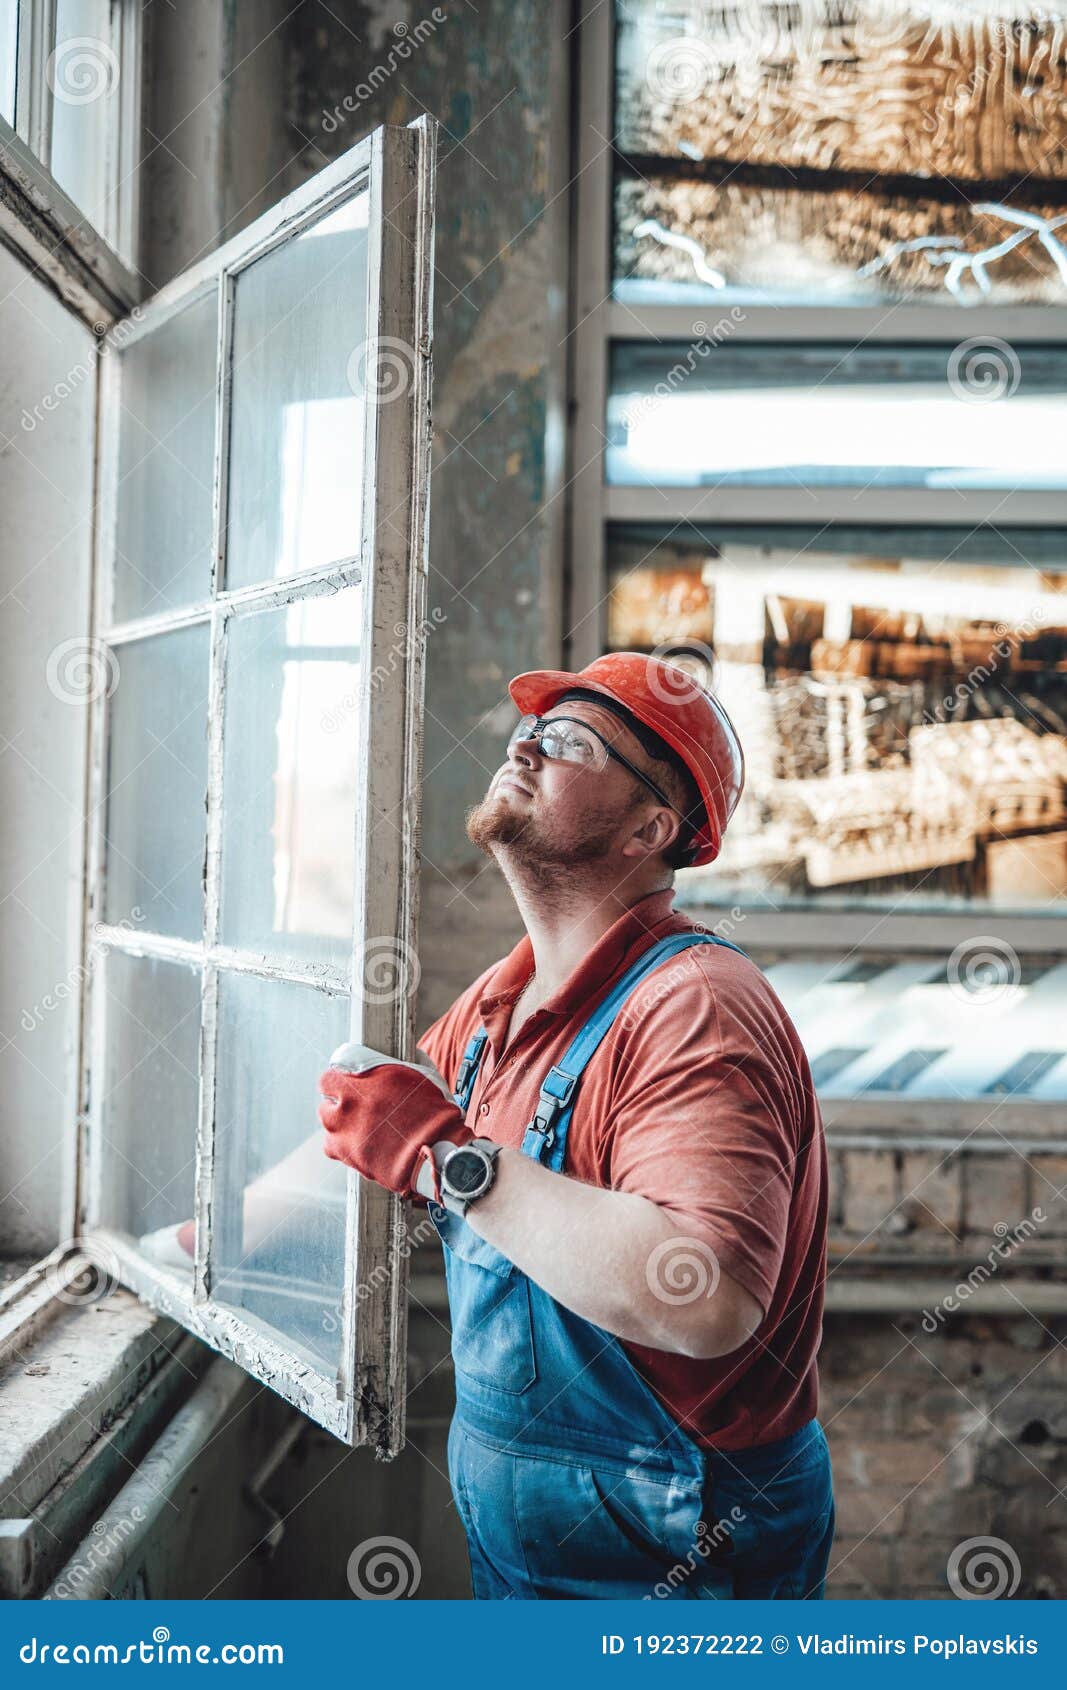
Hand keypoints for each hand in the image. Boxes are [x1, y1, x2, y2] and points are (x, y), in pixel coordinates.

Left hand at [318, 1061, 471, 1199]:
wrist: (436, 1152)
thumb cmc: (430, 1112)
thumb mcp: (414, 1074)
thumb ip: (390, 1065)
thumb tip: (385, 1057)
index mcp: (356, 1086)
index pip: (329, 1077)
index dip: (340, 1079)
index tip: (349, 1082)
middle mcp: (343, 1111)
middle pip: (327, 1103)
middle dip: (340, 1103)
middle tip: (360, 1105)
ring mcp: (342, 1137)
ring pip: (330, 1126)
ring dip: (341, 1124)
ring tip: (363, 1126)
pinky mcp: (348, 1158)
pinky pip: (337, 1148)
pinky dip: (346, 1145)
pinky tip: (365, 1142)